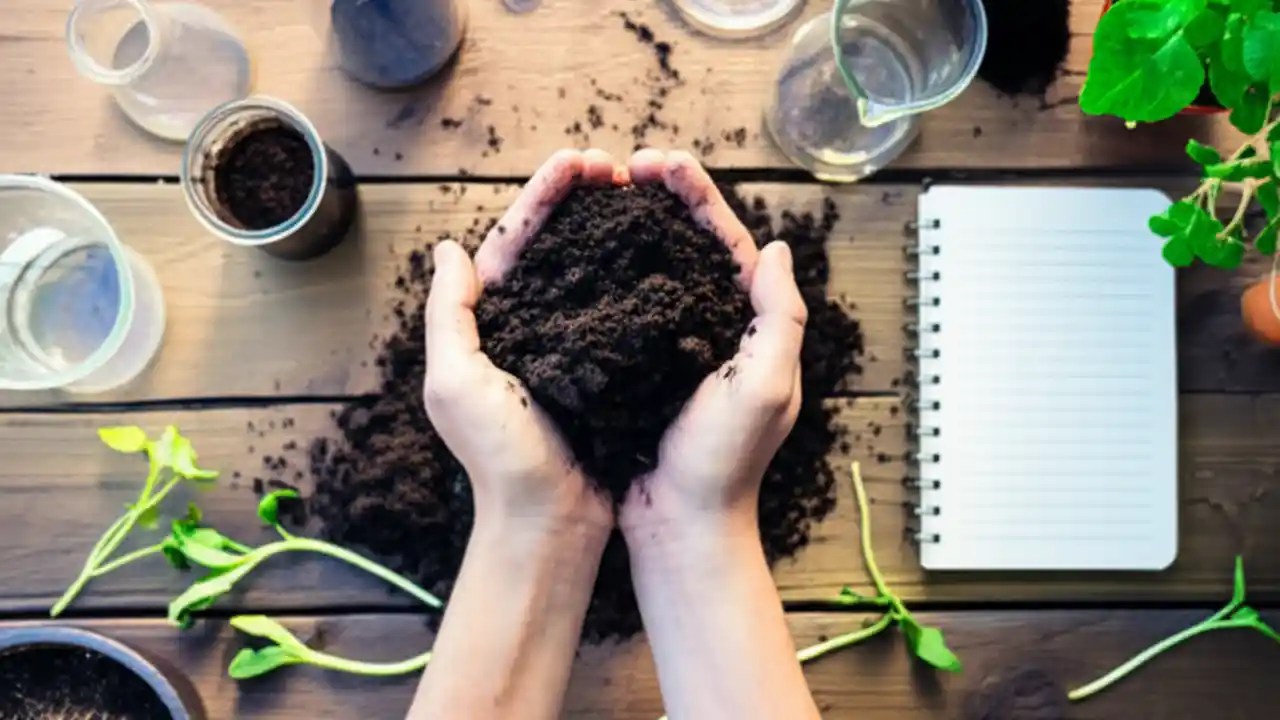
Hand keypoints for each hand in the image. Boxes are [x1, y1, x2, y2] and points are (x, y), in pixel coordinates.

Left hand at [423, 149, 624, 532]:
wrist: (552, 523)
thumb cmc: (502, 458)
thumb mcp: (458, 383)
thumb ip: (450, 315)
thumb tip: (447, 249)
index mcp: (489, 324)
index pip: (511, 242)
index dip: (544, 195)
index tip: (581, 160)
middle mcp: (527, 328)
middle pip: (552, 247)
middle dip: (580, 199)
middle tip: (617, 165)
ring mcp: (567, 347)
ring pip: (588, 271)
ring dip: (609, 229)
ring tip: (640, 193)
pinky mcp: (603, 369)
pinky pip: (617, 310)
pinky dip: (634, 276)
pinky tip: (660, 251)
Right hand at [619, 150, 807, 536]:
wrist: (680, 523)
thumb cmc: (725, 460)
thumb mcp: (766, 385)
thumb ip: (782, 317)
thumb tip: (777, 248)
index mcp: (750, 324)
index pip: (727, 240)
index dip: (695, 194)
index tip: (658, 162)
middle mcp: (715, 327)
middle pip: (690, 244)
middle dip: (661, 198)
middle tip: (622, 165)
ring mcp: (676, 345)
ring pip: (655, 269)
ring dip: (632, 227)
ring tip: (600, 194)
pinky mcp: (639, 365)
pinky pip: (625, 306)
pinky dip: (608, 273)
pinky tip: (579, 253)